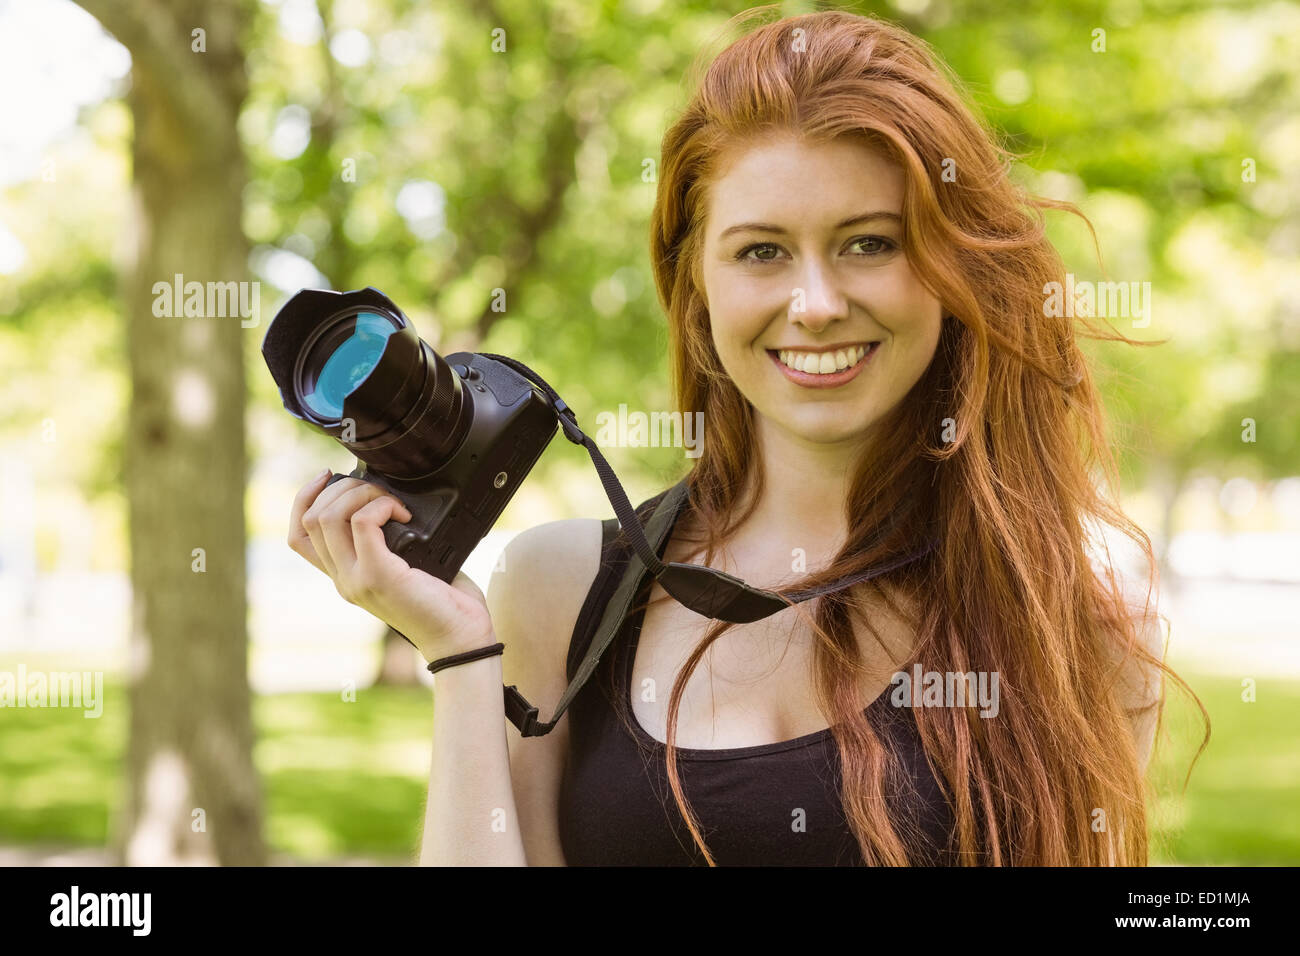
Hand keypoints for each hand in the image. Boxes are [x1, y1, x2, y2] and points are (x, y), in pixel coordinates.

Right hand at [287, 470, 495, 661]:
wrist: (460, 636)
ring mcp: (357, 579)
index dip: (304, 499)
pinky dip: (382, 505)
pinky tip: (404, 514)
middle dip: (342, 488)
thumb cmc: (443, 599)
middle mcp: (344, 579)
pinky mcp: (379, 576)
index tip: (328, 476)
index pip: (298, 536)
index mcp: (345, 575)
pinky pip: (362, 522)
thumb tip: (390, 498)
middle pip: (312, 520)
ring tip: (390, 500)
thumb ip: (388, 540)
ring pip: (329, 517)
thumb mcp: (406, 565)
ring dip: (361, 493)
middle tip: (377, 488)